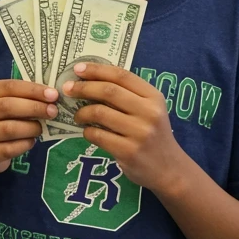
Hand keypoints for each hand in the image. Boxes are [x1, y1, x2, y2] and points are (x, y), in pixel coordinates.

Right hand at [0, 80, 59, 173]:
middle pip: (7, 106)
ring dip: (31, 127)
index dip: (32, 90)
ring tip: (41, 128)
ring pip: (9, 129)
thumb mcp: (1, 105)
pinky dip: (25, 144)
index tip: (53, 94)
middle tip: (53, 111)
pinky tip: (31, 141)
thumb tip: (50, 96)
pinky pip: (9, 148)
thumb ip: (19, 98)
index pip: (7, 87)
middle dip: (34, 107)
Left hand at [65, 63, 184, 190]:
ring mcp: (139, 133)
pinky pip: (97, 135)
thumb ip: (127, 95)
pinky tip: (88, 132)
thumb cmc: (153, 135)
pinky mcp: (128, 151)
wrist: (170, 169)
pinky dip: (87, 131)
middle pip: (108, 91)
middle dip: (83, 88)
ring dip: (82, 113)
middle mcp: (149, 112)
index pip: (122, 75)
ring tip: (78, 116)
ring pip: (99, 113)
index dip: (96, 70)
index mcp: (154, 97)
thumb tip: (89, 80)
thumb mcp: (149, 110)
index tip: (77, 68)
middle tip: (68, 89)